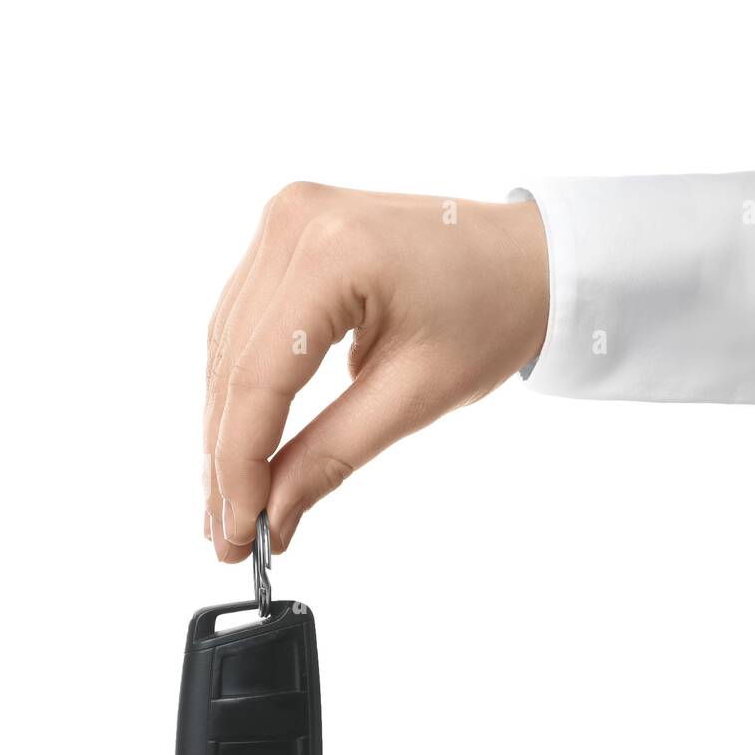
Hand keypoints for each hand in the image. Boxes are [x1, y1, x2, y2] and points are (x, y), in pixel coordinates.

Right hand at [203, 184, 547, 559]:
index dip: (239, 464)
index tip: (233, 533)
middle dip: (227, 457)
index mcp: (333, 254)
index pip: (258, 378)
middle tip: (225, 535)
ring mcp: (285, 220)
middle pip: (234, 364)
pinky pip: (246, 322)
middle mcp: (294, 222)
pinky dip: (245, 386)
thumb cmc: (494, 316)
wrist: (529, 258)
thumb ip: (333, 454)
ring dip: (226, 427)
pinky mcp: (287, 231)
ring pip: (228, 346)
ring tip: (231, 502)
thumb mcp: (418, 396)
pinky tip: (244, 442)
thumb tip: (272, 516)